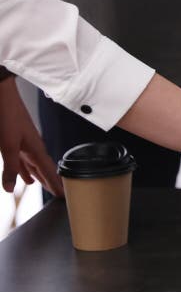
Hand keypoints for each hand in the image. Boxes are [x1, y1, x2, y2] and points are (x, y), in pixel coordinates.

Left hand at [0, 78, 63, 196]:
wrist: (2, 96)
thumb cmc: (8, 117)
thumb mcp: (7, 146)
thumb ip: (10, 168)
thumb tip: (11, 188)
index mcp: (35, 149)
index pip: (48, 171)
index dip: (55, 183)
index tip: (63, 195)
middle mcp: (33, 147)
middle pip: (44, 168)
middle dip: (50, 181)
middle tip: (59, 194)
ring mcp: (25, 143)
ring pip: (34, 164)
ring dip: (38, 176)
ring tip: (44, 186)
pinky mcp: (16, 140)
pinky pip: (25, 159)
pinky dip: (26, 169)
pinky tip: (25, 174)